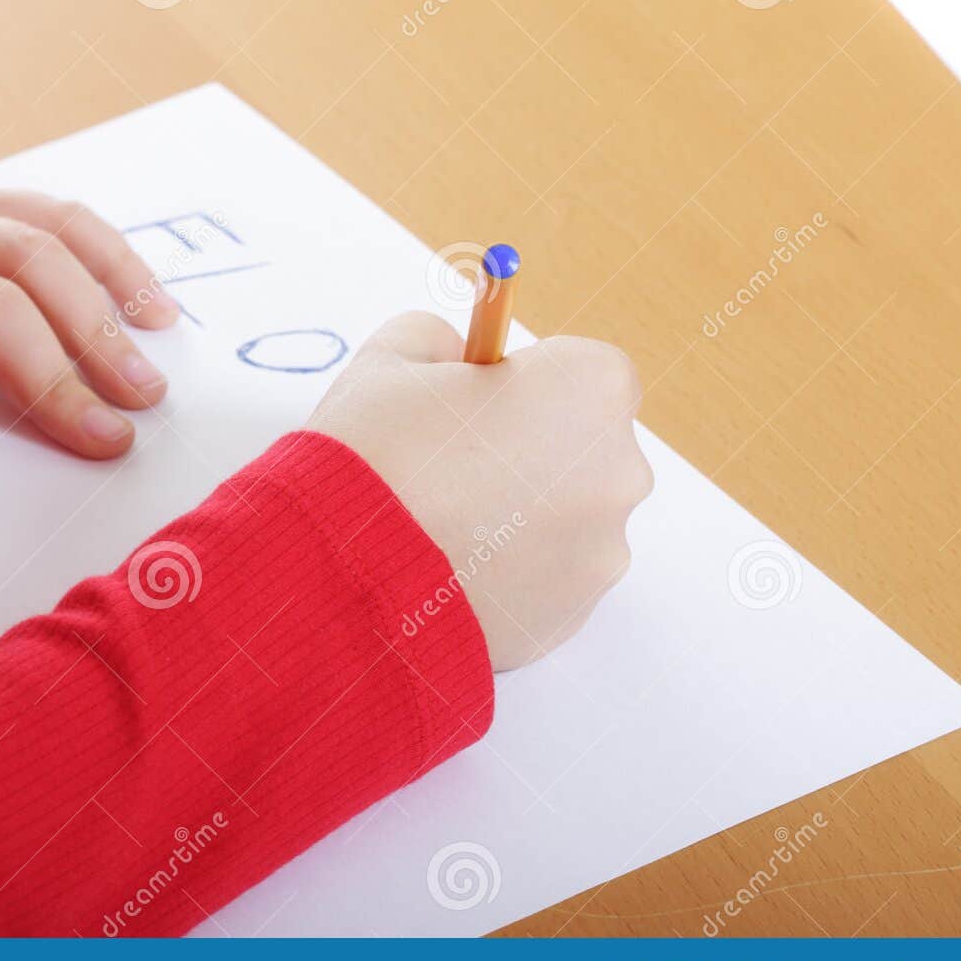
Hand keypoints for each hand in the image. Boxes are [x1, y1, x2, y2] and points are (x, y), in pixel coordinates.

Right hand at [308, 312, 652, 669]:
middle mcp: (620, 470)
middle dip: (529, 452)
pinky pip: (546, 581)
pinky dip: (510, 575)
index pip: (580, 371)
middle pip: (580, 448)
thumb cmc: (373, 454)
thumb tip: (455, 362)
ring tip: (440, 527)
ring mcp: (603, 552)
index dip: (522, 383)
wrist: (341, 579)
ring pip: (565, 520)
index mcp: (591, 389)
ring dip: (519, 517)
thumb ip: (437, 342)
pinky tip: (449, 570)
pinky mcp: (574, 618)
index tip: (473, 403)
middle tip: (449, 467)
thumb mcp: (391, 360)